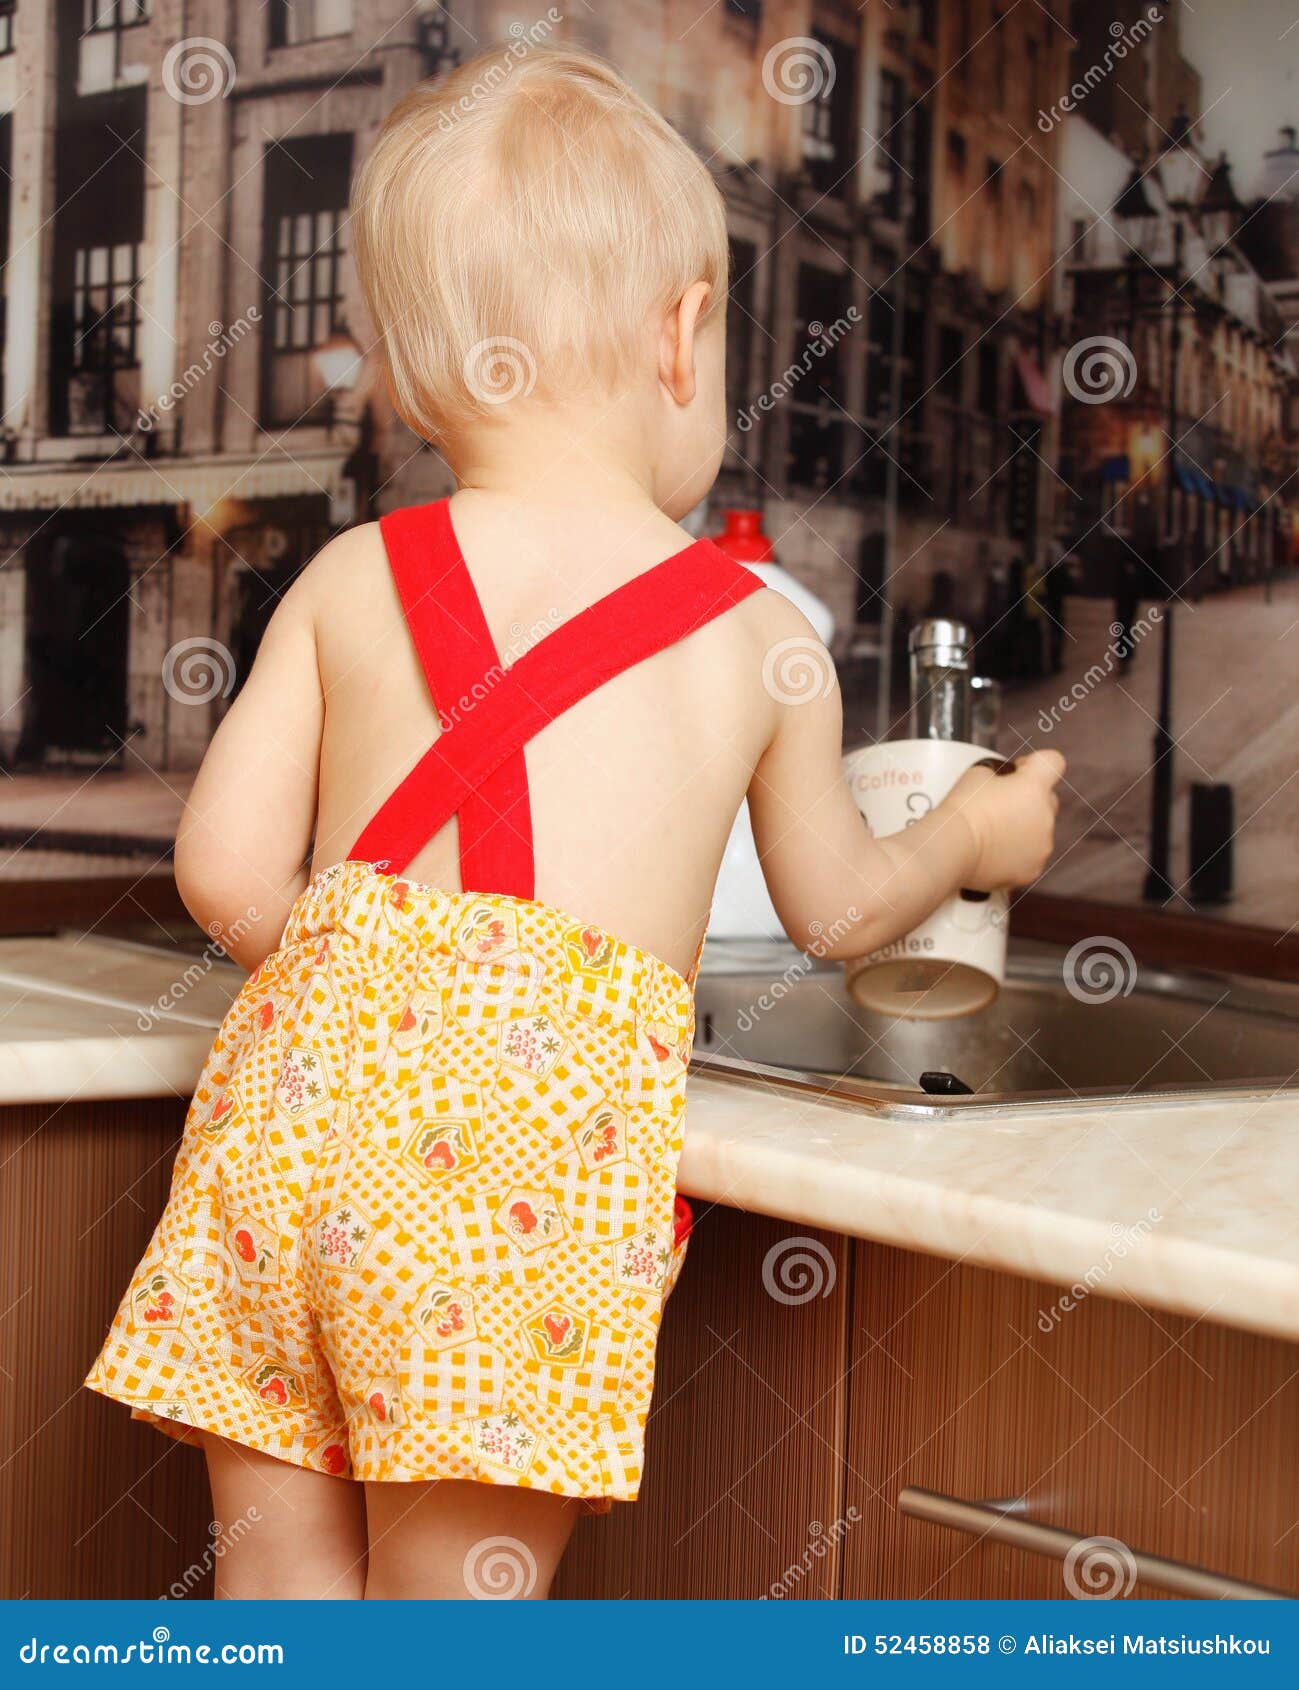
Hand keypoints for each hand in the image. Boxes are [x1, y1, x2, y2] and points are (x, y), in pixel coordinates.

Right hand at [944, 749, 1064, 891]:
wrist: (951, 849)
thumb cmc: (962, 810)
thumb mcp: (977, 774)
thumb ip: (999, 774)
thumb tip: (1002, 783)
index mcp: (1034, 787)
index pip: (1053, 761)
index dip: (1035, 764)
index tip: (1016, 773)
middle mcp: (1046, 815)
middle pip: (1048, 799)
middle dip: (1029, 799)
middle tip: (999, 806)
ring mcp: (1042, 845)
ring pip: (1040, 830)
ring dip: (1024, 828)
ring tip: (992, 834)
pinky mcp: (1032, 869)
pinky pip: (1031, 855)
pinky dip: (1017, 853)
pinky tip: (994, 852)